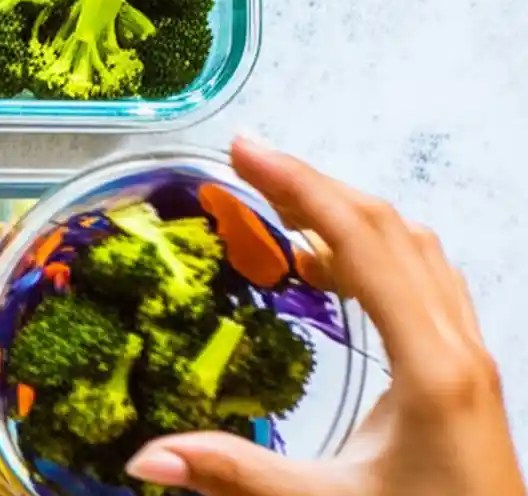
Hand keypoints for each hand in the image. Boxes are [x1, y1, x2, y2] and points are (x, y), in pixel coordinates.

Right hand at [125, 137, 525, 495]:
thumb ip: (234, 475)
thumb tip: (146, 457)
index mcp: (432, 366)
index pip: (363, 241)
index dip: (300, 186)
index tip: (243, 152)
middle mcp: (459, 345)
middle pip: (389, 227)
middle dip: (314, 183)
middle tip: (245, 162)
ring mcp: (470, 354)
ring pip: (412, 247)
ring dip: (346, 212)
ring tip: (279, 205)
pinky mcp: (465, 370)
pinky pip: (422, 278)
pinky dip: (372, 250)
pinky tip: (329, 268)